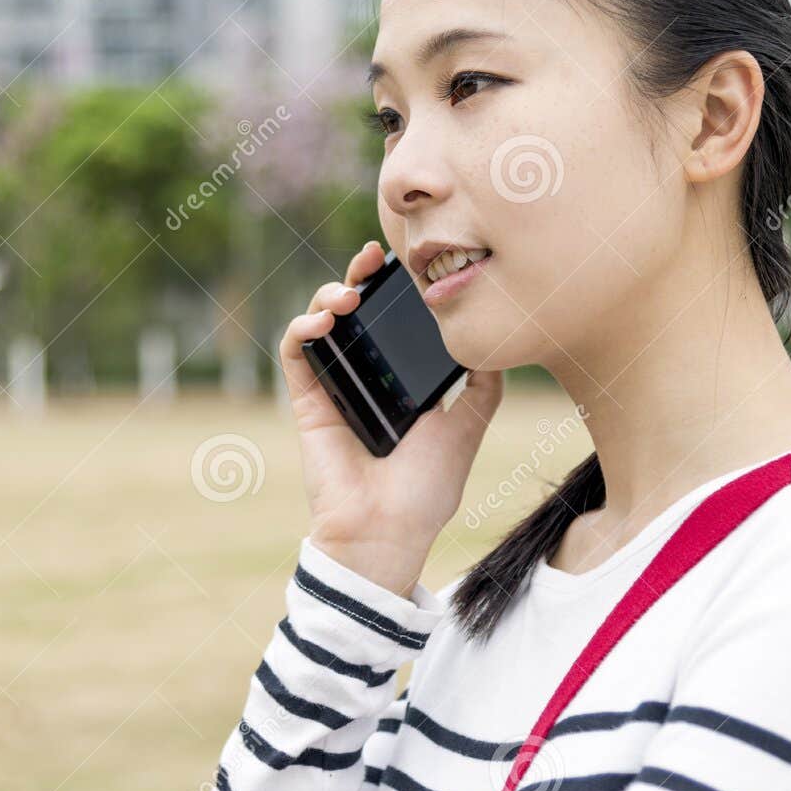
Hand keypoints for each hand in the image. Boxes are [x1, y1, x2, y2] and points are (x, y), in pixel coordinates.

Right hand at [278, 240, 503, 595]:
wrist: (388, 531)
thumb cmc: (427, 488)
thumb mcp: (467, 426)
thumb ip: (482, 386)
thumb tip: (494, 342)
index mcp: (401, 379)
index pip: (394, 320)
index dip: (396, 288)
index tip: (409, 263)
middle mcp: (366, 376)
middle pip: (357, 312)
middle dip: (360, 277)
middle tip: (372, 259)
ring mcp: (335, 386)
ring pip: (321, 323)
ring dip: (329, 296)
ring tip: (348, 295)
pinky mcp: (308, 401)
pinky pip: (296, 353)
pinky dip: (302, 329)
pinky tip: (323, 322)